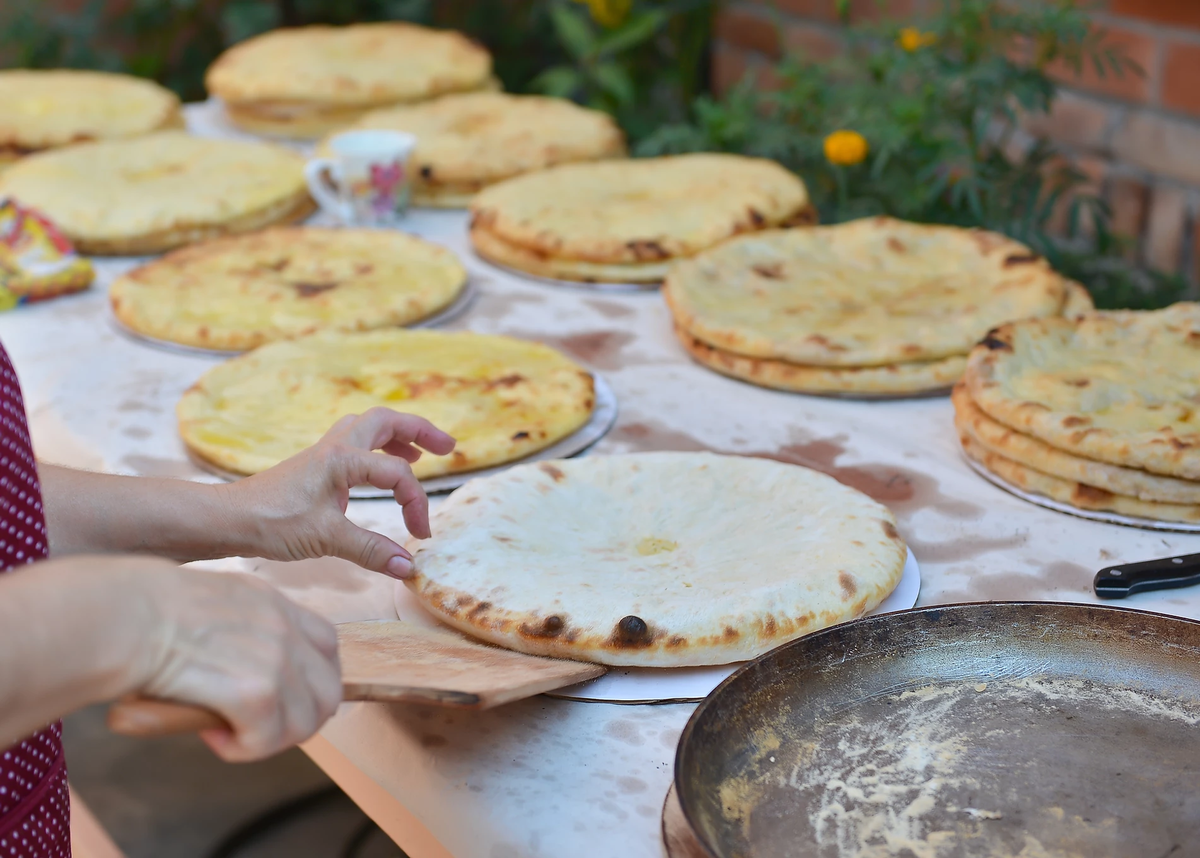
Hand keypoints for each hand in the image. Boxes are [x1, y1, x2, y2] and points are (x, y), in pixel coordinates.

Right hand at [0, 555, 340, 759]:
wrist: (117, 616)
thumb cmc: (136, 611)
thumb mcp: (205, 603)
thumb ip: (235, 629)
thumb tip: (236, 665)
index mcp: (270, 600)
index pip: (326, 644)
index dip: (311, 680)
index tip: (279, 698)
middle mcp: (283, 625)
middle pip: (329, 689)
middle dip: (298, 720)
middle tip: (256, 729)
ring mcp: (275, 657)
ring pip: (306, 721)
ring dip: (270, 739)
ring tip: (229, 734)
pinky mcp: (256, 691)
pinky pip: (269, 738)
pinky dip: (244, 749)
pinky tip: (213, 737)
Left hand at [224, 408, 455, 578]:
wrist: (227, 520)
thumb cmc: (271, 522)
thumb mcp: (326, 539)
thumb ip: (371, 551)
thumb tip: (408, 567)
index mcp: (343, 459)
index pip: (397, 474)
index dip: (416, 503)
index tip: (420, 535)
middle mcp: (336, 448)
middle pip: (387, 420)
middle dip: (420, 431)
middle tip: (448, 448)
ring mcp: (324, 454)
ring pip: (368, 427)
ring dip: (397, 435)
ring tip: (419, 453)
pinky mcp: (315, 466)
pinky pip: (354, 444)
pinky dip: (376, 449)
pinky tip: (379, 472)